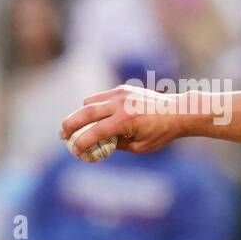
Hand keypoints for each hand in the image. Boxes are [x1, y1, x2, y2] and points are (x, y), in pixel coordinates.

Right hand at [60, 84, 186, 157]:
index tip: (74, 150)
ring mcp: (121, 94)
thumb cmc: (161, 133)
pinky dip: (95, 107)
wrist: (178, 111)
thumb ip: (117, 145)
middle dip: (69, 124)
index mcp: (126, 120)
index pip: (96, 132)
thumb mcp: (140, 147)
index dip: (82, 142)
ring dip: (81, 114)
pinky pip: (100, 97)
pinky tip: (97, 117)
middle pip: (85, 113)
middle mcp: (121, 104)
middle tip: (62, 135)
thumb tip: (97, 144)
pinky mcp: (122, 89)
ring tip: (78, 127)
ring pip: (89, 102)